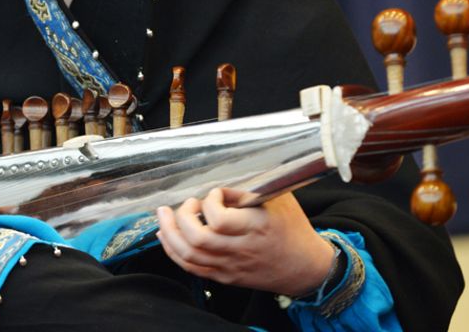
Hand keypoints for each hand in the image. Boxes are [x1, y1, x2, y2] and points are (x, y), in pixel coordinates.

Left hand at [155, 188, 334, 296]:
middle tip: (186, 203)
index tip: (214, 194)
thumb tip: (216, 191)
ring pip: (189, 256)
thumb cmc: (292, 227)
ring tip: (165, 216)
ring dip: (170, 234)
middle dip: (181, 218)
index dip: (209, 202)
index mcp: (257, 227)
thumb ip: (245, 193)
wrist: (304, 266)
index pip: (219, 220)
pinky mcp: (225, 277)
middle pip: (198, 240)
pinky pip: (192, 268)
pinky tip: (167, 236)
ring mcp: (231, 266)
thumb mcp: (277, 200)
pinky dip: (174, 251)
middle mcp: (242, 250)